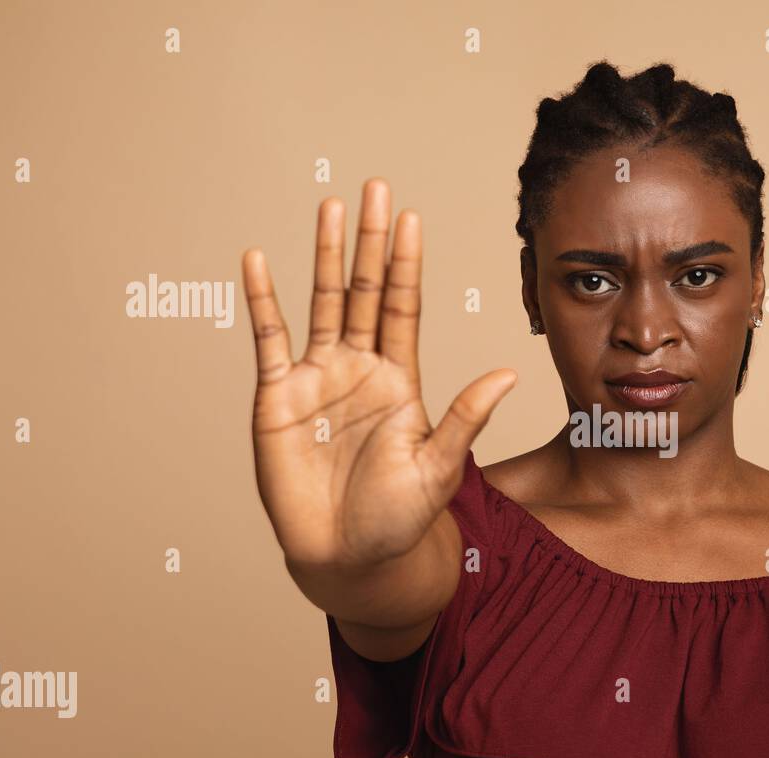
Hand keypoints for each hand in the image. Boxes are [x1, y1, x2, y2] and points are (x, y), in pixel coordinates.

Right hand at [241, 178, 516, 568]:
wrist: (349, 558)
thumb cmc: (398, 519)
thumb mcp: (439, 466)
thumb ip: (466, 418)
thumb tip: (508, 374)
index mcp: (400, 380)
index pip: (404, 308)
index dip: (406, 264)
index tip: (411, 218)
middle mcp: (360, 369)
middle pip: (366, 291)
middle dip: (372, 241)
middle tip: (377, 188)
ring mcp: (318, 379)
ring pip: (323, 303)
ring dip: (327, 256)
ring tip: (332, 207)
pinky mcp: (278, 399)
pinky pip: (269, 340)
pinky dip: (263, 301)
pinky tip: (260, 260)